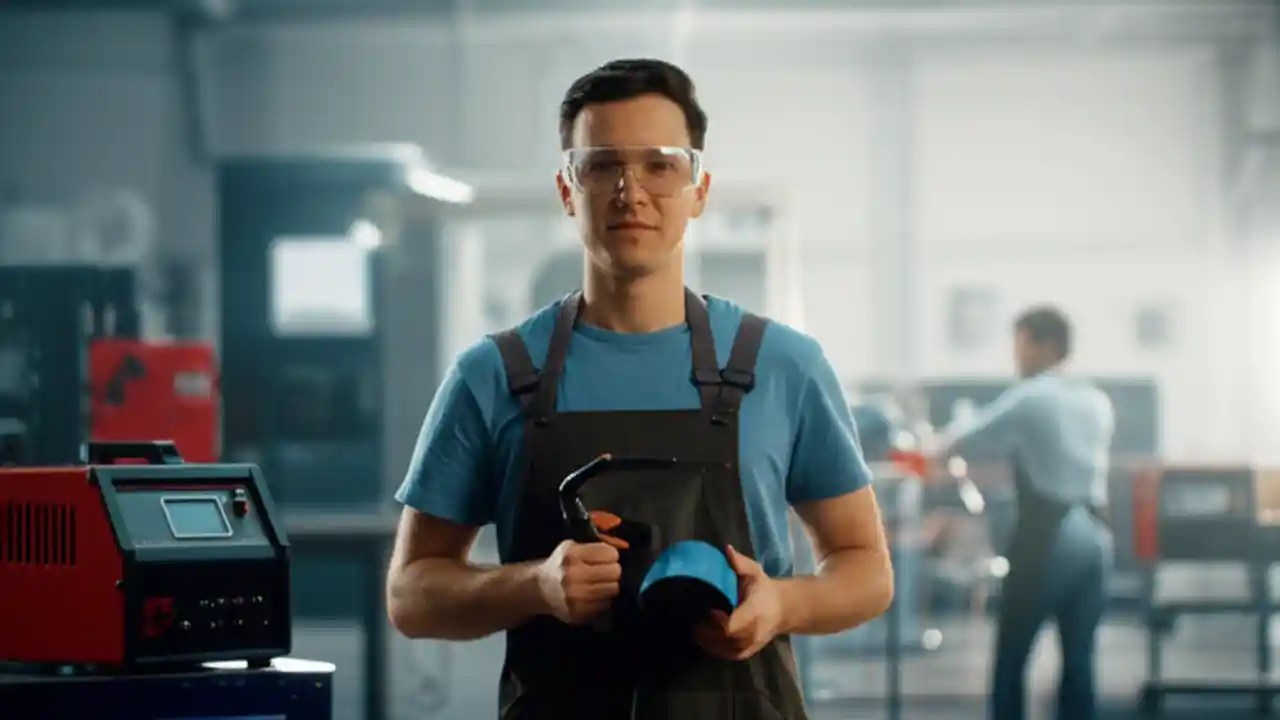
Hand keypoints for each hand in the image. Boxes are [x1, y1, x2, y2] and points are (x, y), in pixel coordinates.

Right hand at [536, 540, 620, 624]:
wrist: (539, 589)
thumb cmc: (560, 565)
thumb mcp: (572, 547)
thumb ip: (595, 546)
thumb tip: (621, 547)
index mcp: (572, 555)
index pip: (610, 554)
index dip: (611, 555)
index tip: (607, 558)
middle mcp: (573, 576)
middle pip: (614, 572)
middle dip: (613, 571)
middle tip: (606, 572)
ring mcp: (575, 597)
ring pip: (613, 589)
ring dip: (609, 585)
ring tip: (600, 584)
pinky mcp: (578, 613)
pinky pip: (605, 604)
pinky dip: (603, 599)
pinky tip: (594, 595)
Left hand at [694, 545, 784, 660]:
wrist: (781, 608)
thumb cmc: (762, 588)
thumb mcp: (754, 571)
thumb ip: (740, 563)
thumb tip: (726, 549)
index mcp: (755, 610)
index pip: (735, 625)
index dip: (719, 622)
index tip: (710, 610)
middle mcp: (755, 630)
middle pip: (728, 639)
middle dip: (709, 632)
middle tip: (696, 621)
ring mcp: (752, 643)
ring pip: (728, 649)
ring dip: (710, 642)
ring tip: (696, 630)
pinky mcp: (748, 651)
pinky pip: (730, 655)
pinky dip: (716, 650)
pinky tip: (704, 641)